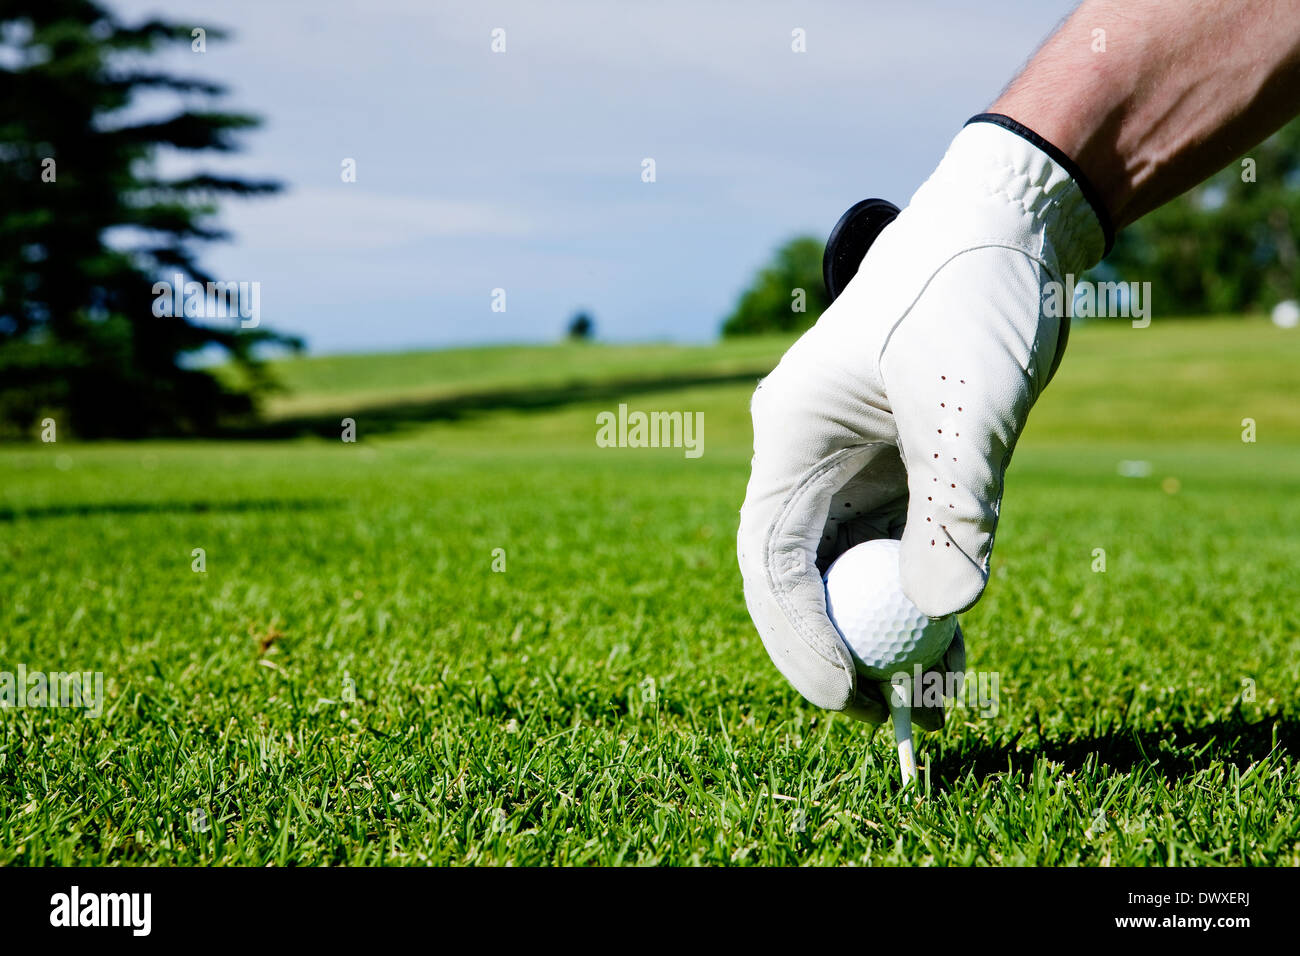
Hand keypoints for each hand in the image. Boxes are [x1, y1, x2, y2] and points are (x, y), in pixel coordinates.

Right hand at [737, 117, 1107, 717]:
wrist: (1012, 221)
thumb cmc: (971, 289)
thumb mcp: (967, 400)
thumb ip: (955, 504)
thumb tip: (943, 616)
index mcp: (791, 434)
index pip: (770, 557)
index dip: (798, 634)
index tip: (846, 691)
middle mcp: (810, 458)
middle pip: (802, 575)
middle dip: (836, 646)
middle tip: (884, 714)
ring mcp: (854, 465)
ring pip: (852, 571)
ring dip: (883, 633)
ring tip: (932, 699)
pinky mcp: (901, 467)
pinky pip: (900, 549)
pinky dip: (922, 596)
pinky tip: (955, 644)